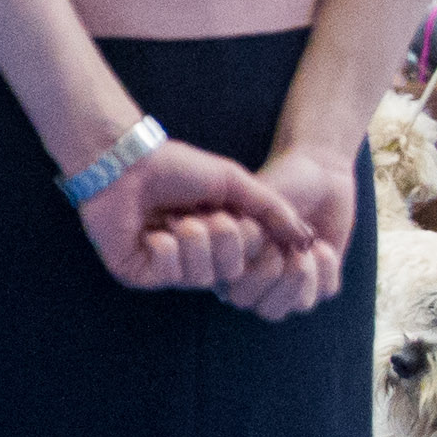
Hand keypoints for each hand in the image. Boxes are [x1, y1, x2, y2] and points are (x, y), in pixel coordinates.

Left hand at [71, 132, 313, 300]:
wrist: (128, 159)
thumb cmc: (178, 166)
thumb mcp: (235, 183)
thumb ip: (272, 210)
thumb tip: (309, 240)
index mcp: (218, 241)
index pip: (251, 260)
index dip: (247, 237)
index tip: (231, 211)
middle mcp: (194, 257)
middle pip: (231, 272)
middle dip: (222, 237)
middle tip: (199, 213)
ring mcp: (165, 269)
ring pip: (201, 278)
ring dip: (194, 240)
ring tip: (176, 219)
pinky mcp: (137, 273)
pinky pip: (169, 276)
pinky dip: (166, 249)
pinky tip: (153, 232)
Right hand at [220, 136, 366, 321]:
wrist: (319, 173)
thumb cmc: (280, 183)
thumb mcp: (257, 205)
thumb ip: (247, 238)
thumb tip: (253, 264)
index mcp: (233, 264)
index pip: (238, 297)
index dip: (255, 274)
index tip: (265, 238)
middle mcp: (258, 279)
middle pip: (267, 310)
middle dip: (284, 279)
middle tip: (293, 248)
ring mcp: (289, 282)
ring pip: (296, 308)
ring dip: (307, 276)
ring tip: (311, 246)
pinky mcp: (319, 279)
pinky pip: (323, 294)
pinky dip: (328, 269)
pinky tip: (323, 246)